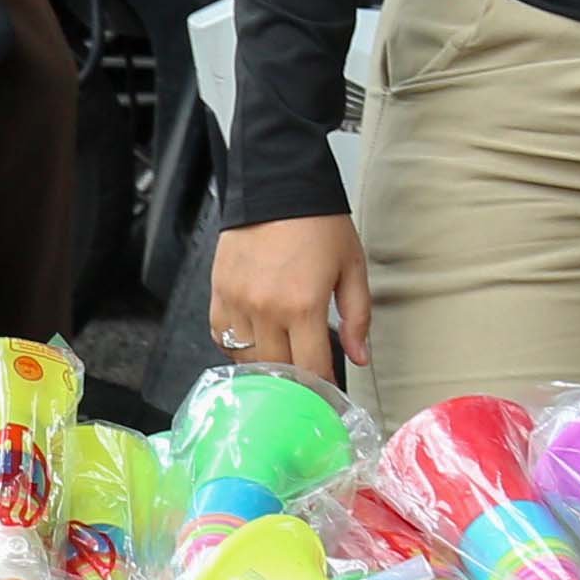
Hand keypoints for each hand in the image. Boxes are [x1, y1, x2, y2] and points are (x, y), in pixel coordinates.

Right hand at [209, 216, 370, 385]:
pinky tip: (253, 341)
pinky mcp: (219, 292)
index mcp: (303, 306)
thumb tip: (360, 357)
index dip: (322, 387)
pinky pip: (221, 337)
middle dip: (294, 382)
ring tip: (280, 362)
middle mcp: (266, 309)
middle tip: (305, 381)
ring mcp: (238, 302)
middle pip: (276, 371)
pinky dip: (236, 346)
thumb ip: (357, 317)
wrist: (277, 186)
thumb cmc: (318, 224)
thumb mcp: (352, 267)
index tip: (328, 392)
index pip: (312, 368)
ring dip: (265, 366)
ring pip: (246, 359)